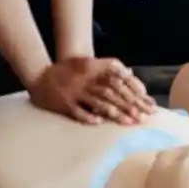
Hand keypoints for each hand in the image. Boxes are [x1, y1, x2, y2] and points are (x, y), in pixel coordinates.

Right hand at [28, 57, 155, 125]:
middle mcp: (86, 79)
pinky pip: (78, 111)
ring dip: (115, 112)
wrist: (41, 75)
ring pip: (98, 102)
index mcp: (94, 67)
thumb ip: (110, 68)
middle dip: (130, 104)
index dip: (135, 90)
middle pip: (113, 92)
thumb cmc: (71, 70)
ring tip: (130, 121)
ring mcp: (74, 91)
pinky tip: (101, 123)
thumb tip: (131, 75)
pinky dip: (89, 117)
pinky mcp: (64, 103)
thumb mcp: (90, 64)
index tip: (147, 101)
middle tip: (144, 116)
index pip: (119, 78)